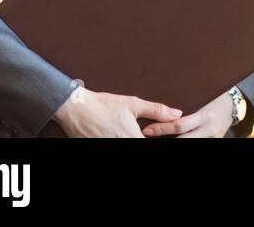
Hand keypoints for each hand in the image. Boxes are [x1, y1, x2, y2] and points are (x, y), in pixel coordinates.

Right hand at [51, 87, 182, 137]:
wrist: (76, 109)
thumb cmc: (104, 105)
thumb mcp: (133, 104)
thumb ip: (157, 111)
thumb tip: (177, 114)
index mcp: (132, 138)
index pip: (150, 145)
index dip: (156, 140)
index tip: (151, 134)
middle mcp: (121, 145)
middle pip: (136, 146)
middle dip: (140, 139)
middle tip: (136, 132)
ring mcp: (108, 148)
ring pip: (126, 148)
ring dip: (129, 140)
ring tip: (125, 132)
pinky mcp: (96, 149)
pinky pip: (113, 149)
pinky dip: (118, 142)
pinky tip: (116, 135)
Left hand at [142, 92, 234, 137]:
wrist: (233, 106)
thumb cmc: (214, 96)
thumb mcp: (203, 96)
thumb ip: (186, 101)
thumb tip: (162, 105)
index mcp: (205, 115)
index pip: (180, 126)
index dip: (162, 129)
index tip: (147, 130)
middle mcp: (208, 129)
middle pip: (181, 139)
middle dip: (163, 140)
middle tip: (147, 137)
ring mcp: (211, 138)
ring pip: (187, 142)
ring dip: (172, 141)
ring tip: (157, 139)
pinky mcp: (213, 142)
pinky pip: (194, 142)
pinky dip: (183, 140)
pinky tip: (172, 138)